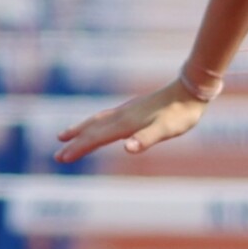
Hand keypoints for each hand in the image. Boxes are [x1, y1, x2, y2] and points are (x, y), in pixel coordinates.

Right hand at [55, 79, 209, 164]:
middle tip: (57, 155)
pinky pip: (106, 118)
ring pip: (96, 121)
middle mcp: (122, 116)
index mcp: (126, 124)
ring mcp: (126, 111)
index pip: (96, 138)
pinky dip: (94, 124)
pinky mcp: (132, 109)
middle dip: (74, 143)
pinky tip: (97, 126)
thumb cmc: (180, 114)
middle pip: (91, 130)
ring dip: (80, 130)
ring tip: (64, 136)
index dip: (79, 148)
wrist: (190, 90)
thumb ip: (146, 139)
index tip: (62, 157)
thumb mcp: (166, 130)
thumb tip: (128, 148)